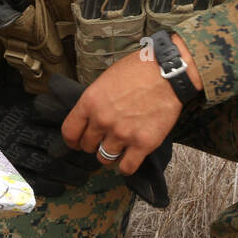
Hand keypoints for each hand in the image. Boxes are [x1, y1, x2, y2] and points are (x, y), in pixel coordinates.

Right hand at [0, 76, 98, 196]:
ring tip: (82, 179)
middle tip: (93, 165)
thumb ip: (44, 97)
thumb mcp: (19, 97)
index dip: (77, 135)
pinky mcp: (6, 167)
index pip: (58, 124)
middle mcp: (19, 131)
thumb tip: (62, 86)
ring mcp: (11, 150)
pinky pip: (29, 180)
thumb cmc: (0, 110)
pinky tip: (60, 188)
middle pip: (55, 146)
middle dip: (77, 158)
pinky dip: (47, 186)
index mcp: (25, 112)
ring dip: (68, 174)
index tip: (91, 141)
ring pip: (46, 165)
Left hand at [61, 33, 201, 176]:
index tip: (77, 142)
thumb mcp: (106, 80)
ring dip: (109, 154)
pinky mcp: (143, 144)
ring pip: (105, 158)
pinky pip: (126, 167)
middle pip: (87, 146)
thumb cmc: (138, 70)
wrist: (167, 72)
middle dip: (93, 144)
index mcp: (90, 102)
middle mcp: (102, 120)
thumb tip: (91, 117)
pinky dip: (125, 167)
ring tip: (118, 148)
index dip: (72, 140)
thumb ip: (95, 101)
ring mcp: (122, 134)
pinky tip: (128, 159)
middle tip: (103, 140)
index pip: (69, 132)